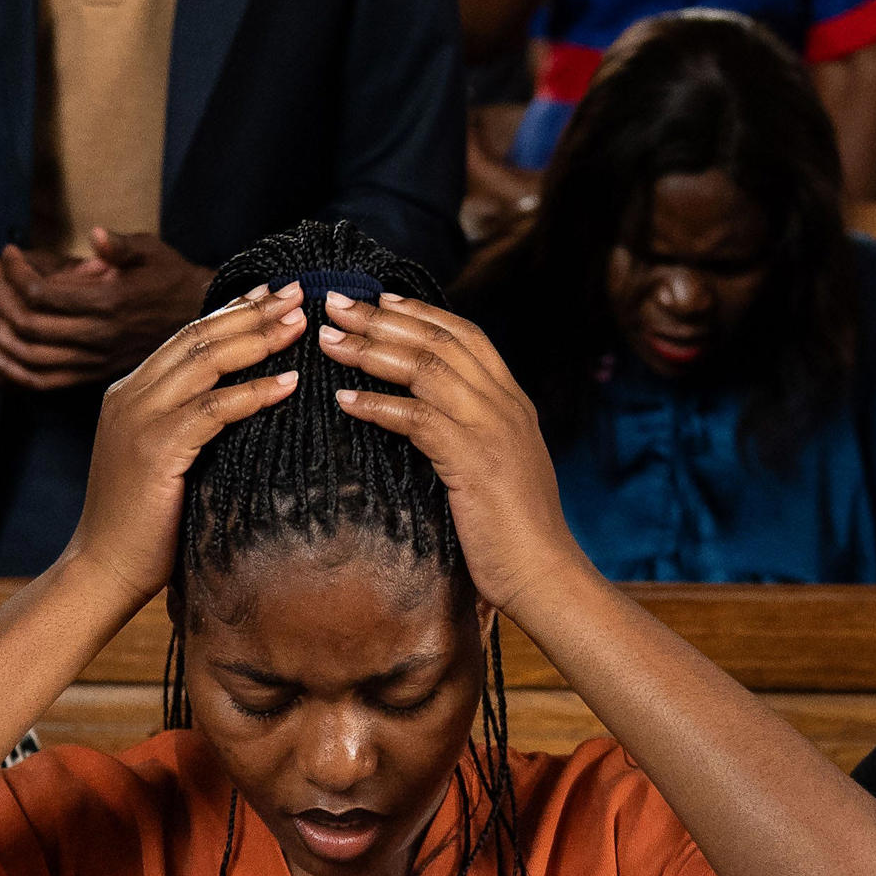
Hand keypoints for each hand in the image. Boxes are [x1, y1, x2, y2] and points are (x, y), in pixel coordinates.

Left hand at [0, 230, 214, 386]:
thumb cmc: (171, 277)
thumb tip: (96, 234)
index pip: (45, 293)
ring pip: (28, 357)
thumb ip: (121, 246)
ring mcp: (92, 361)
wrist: (200, 320)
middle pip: (29, 324)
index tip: (7, 252)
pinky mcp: (91, 375)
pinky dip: (10, 370)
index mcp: (110, 304)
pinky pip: (42, 382)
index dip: (18, 272)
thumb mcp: (152, 251)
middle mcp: (97, 337)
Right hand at [63, 282, 310, 609]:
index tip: (272, 294)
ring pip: (205, 360)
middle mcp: (130, 396)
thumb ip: (189, 426)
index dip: (232, 311)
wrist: (102, 571)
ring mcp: (138, 419)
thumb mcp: (164, 460)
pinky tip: (288, 384)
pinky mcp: (154, 449)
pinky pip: (213, 409)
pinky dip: (253, 392)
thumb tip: (242, 405)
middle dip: (251, 312)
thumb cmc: (143, 526)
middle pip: (198, 336)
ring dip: (257, 338)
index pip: (186, 337)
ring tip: (299, 325)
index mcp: (130, 394)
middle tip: (296, 293)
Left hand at [310, 290, 583, 614]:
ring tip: (330, 342)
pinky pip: (416, 418)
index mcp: (512, 403)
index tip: (379, 300)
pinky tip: (344, 400)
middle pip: (439, 342)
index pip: (466, 336)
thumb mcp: (499, 468)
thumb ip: (473, 434)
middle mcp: (505, 405)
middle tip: (337, 304)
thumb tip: (430, 420)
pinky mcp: (473, 460)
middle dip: (383, 320)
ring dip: (372, 351)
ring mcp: (491, 429)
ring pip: (426, 369)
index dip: (420, 313)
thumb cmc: (515, 533)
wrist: (545, 575)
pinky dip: (378, 404)